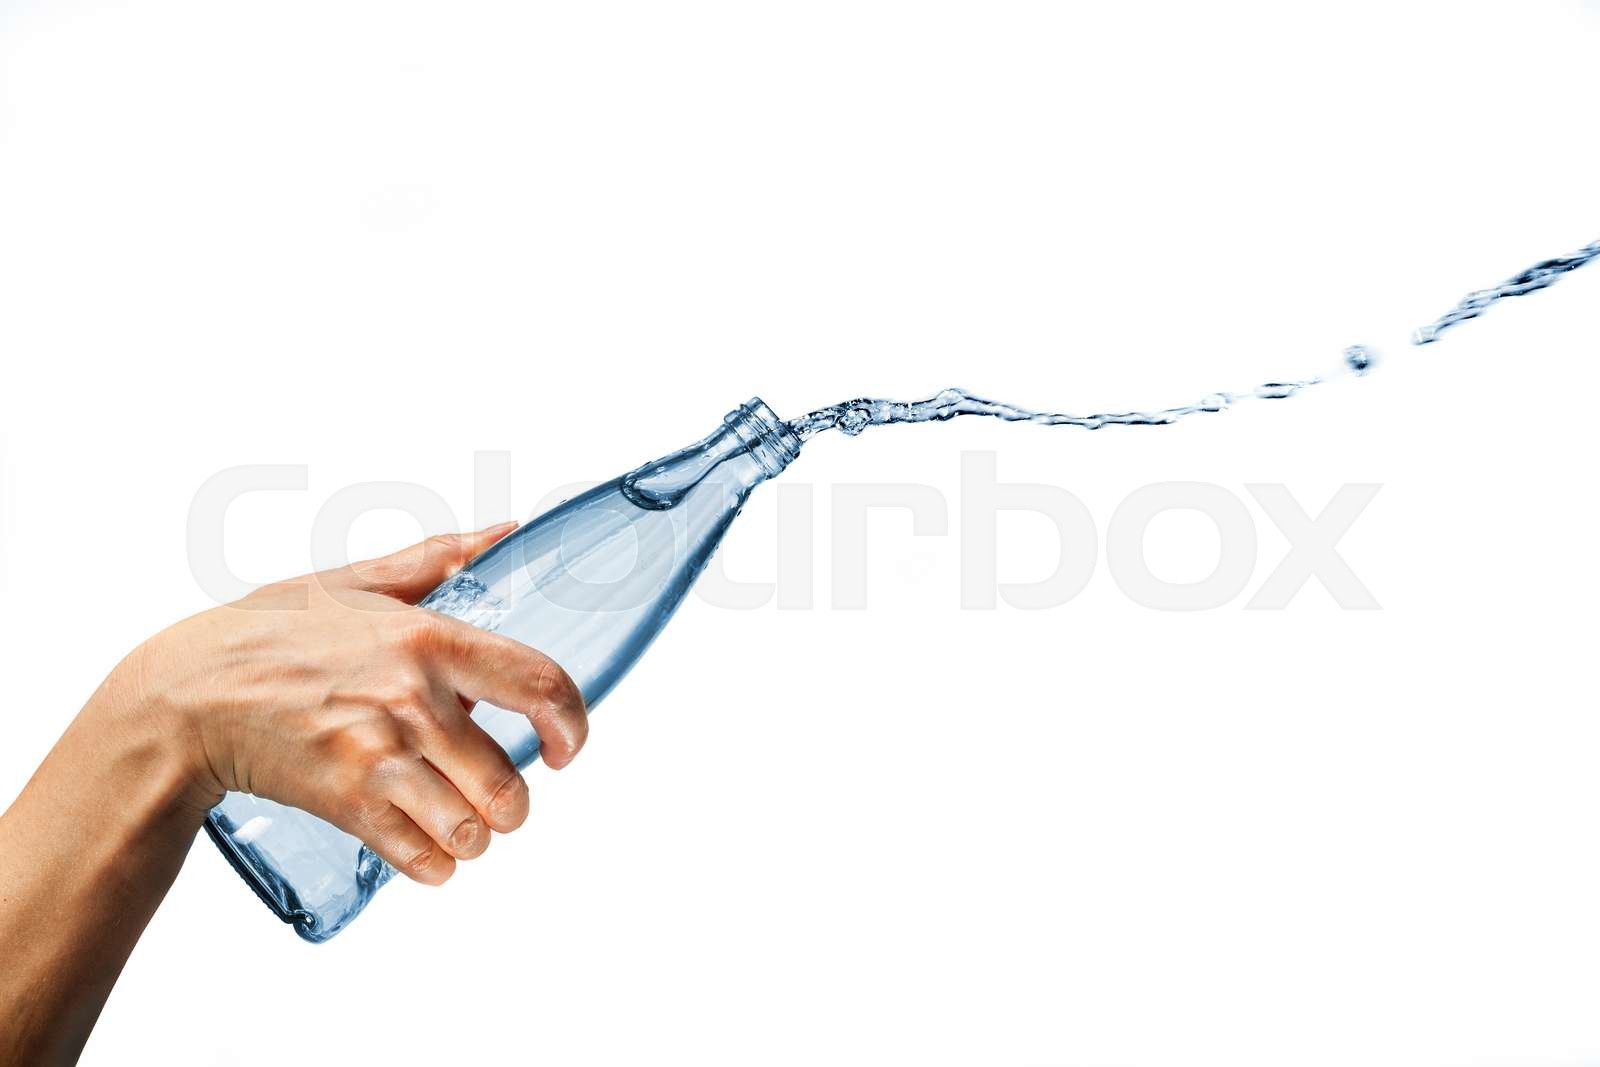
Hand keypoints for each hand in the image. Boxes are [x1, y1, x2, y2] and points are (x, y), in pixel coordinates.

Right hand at [130, 523, 588, 883]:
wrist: (185, 695)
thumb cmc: (270, 634)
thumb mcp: (356, 582)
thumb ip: (439, 558)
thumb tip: (505, 533)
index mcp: (430, 639)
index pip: (541, 685)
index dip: (573, 726)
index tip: (567, 747)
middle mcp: (413, 700)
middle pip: (509, 785)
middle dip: (515, 805)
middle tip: (499, 799)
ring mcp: (378, 757)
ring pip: (471, 831)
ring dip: (475, 838)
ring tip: (460, 825)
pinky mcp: (346, 804)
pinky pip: (420, 858)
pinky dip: (435, 865)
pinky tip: (427, 848)